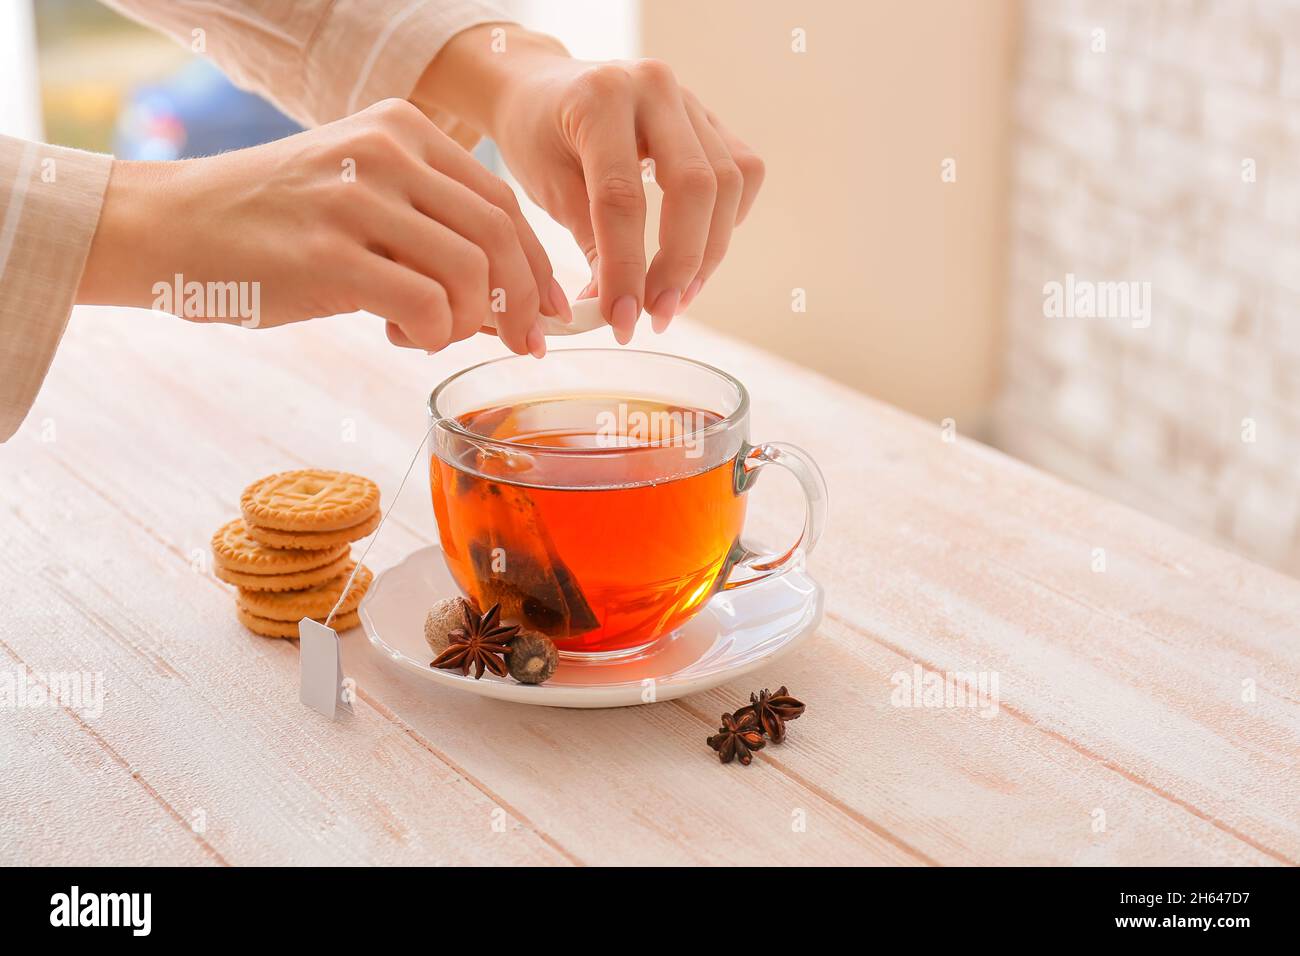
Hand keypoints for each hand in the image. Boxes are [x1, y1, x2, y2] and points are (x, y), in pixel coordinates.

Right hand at [78, 98, 568, 356]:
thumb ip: (430, 227)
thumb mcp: (359, 193)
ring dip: (470, 323)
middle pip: (498, 235)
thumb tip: (508, 298)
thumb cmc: (275, 223)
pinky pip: (425, 306)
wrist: (174, 227)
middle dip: (524, 302)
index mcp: (402, 130)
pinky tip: (402, 336)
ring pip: (469, 272)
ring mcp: (356, 201)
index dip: (537, 264)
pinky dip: (432, 335)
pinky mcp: (328, 256)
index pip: (502, 201)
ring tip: (435, 334)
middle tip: (524, 345)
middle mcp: (385, 153)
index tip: (551, 311)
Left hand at [416, 27, 763, 341]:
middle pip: (694, 187)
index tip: (621, 319)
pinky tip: (698, 252)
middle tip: (658, 315)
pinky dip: (727, 221)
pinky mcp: (711, 119)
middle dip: (680, 264)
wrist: (542, 88)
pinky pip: (742, 173)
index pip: (622, 197)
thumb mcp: (547, 186)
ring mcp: (690, 99)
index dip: (625, 267)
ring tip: (677, 296)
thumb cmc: (537, 136)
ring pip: (728, 184)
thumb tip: (619, 312)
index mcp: (599, 98)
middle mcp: (654, 87)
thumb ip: (589, 243)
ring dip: (708, 252)